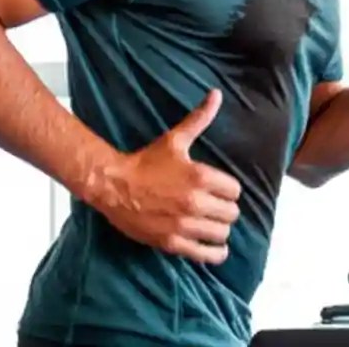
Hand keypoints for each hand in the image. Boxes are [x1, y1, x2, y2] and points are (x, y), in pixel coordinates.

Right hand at [89, 89, 241, 263]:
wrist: (113, 185)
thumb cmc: (145, 162)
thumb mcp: (174, 139)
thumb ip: (199, 119)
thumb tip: (217, 95)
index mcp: (200, 176)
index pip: (235, 190)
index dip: (228, 189)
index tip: (220, 190)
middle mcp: (195, 202)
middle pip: (231, 213)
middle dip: (225, 209)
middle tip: (216, 207)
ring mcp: (184, 225)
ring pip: (221, 234)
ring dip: (219, 230)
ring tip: (213, 225)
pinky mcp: (172, 243)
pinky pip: (205, 255)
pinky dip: (214, 253)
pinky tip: (215, 249)